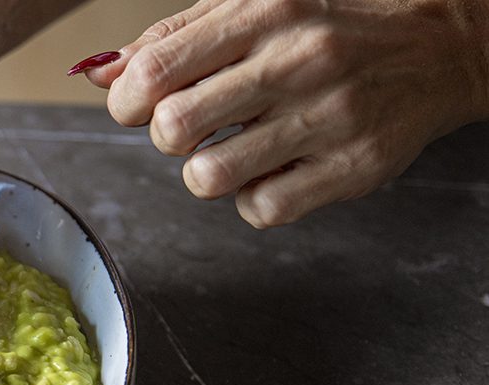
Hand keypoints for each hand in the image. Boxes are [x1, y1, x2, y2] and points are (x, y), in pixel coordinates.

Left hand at [80, 0, 488, 227]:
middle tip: (190, 127)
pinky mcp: (353, 168)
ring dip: (205, 171)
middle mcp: (296, 62)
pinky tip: (274, 167)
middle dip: (165, 136)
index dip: (126, 101)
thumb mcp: (250, 7)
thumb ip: (172, 40)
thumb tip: (99, 74)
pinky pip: (262, 209)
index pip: (154, 71)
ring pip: (208, 177)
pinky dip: (254, 197)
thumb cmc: (330, 22)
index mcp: (264, 13)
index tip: (136, 106)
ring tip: (234, 148)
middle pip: (172, 127)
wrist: (440, 42)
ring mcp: (328, 118)